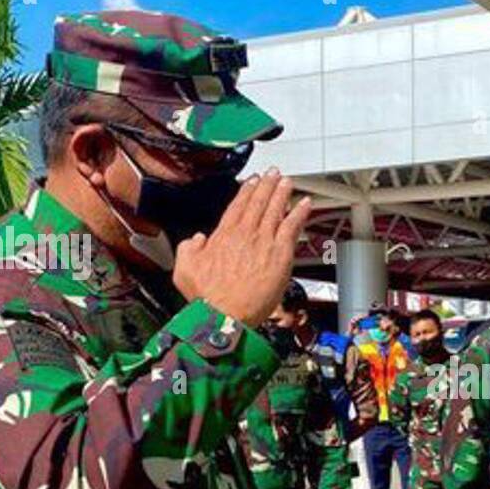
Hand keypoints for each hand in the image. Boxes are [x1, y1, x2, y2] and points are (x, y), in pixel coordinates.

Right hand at [173, 169, 311, 327]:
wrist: (226, 315)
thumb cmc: (209, 300)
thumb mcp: (184, 270)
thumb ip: (188, 249)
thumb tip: (196, 240)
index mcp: (223, 236)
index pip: (236, 207)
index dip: (246, 192)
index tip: (251, 182)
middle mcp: (244, 234)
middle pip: (257, 203)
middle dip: (266, 185)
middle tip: (272, 173)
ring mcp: (263, 242)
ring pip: (275, 210)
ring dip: (282, 193)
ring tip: (287, 182)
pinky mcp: (280, 254)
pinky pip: (292, 227)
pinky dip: (299, 213)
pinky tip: (305, 203)